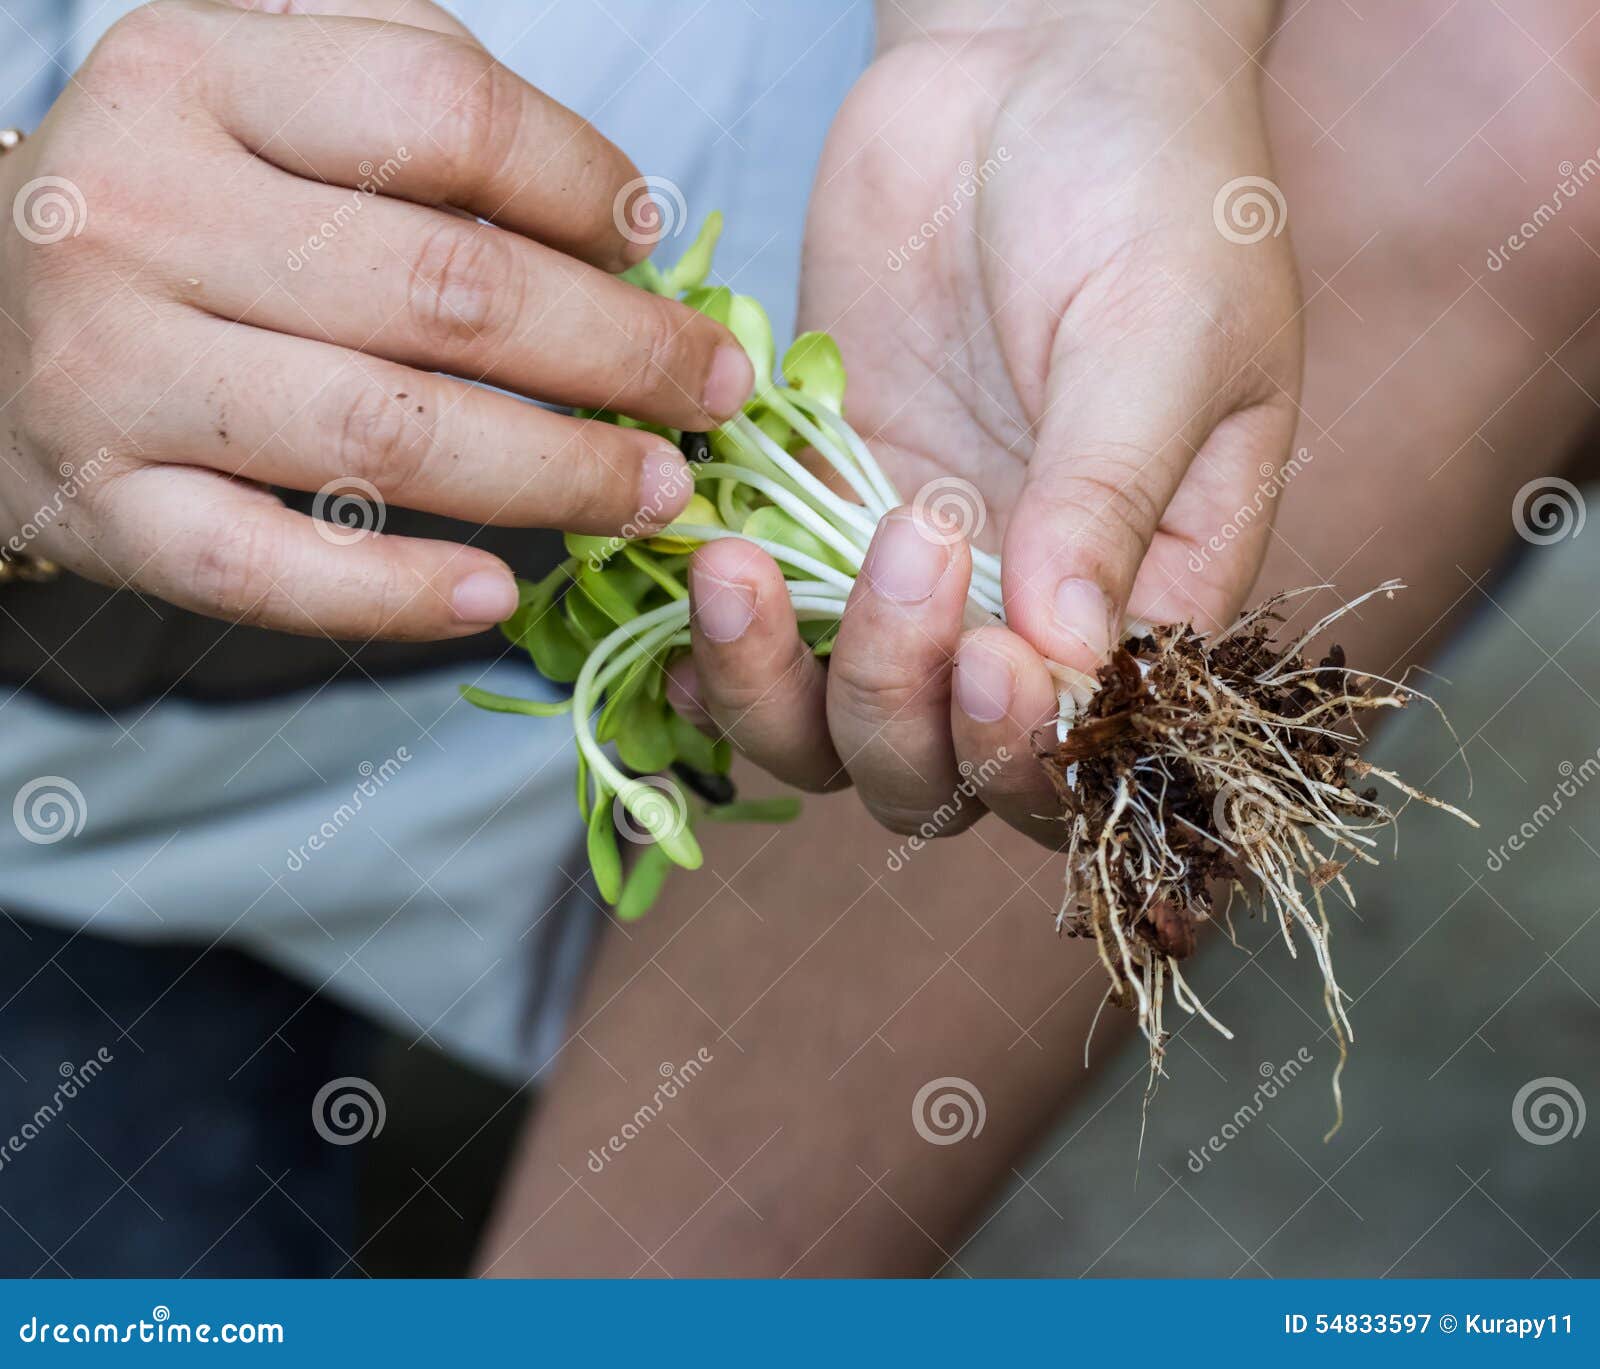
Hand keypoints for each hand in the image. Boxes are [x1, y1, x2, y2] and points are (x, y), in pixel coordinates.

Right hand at [0, 0, 751, 639]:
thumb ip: (424, 110)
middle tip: (714, 392)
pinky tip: (498, 591)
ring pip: (386, 438)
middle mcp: (139, 215)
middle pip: (446, 292)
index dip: (584, 187)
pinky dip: (402, 593)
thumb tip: (620, 224)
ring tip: (658, 491)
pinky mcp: (106, 509)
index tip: (654, 247)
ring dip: (558, 476)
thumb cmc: (178, 211)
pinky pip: (275, 572)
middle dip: (621, 354)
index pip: (445, 117)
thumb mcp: (268, 99)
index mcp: (193, 75)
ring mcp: (110, 372)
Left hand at [677, 0, 1300, 841]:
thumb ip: (1113, 492)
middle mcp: (1021, 614)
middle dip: (900, 707)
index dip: (1028, 751)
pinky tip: (692, 592)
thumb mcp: (1167, 331)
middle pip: (938, 767)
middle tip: (906, 551)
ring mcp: (907, 576)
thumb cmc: (1151, 182)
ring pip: (825, 729)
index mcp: (1146, 595)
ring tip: (745, 573)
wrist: (1029, 69)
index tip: (992, 656)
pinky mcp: (812, 512)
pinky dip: (707, 647)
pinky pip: (755, 634)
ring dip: (776, 690)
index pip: (1085, 753)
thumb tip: (1073, 656)